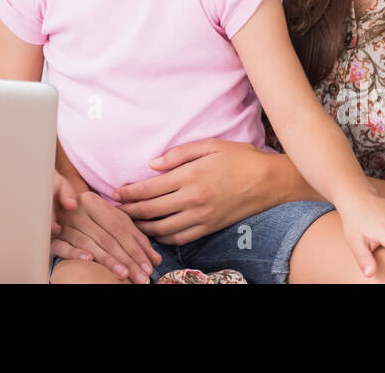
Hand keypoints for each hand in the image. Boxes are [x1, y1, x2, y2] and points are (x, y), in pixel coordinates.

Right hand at [50, 173, 159, 283]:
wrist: (46, 202)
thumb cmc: (84, 214)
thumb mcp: (108, 218)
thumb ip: (132, 235)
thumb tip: (155, 258)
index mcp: (94, 202)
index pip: (121, 228)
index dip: (136, 248)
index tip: (150, 266)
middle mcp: (78, 211)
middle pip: (107, 238)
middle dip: (128, 260)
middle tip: (142, 278)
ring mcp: (64, 223)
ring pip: (89, 243)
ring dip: (107, 260)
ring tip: (124, 274)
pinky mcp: (50, 236)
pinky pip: (63, 245)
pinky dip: (76, 252)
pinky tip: (89, 260)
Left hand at [112, 138, 279, 244]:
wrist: (270, 181)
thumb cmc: (240, 157)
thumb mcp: (210, 145)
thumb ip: (178, 154)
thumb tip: (152, 165)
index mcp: (190, 176)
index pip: (149, 188)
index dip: (129, 192)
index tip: (115, 193)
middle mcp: (193, 199)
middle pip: (151, 210)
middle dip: (129, 211)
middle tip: (114, 210)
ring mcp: (201, 217)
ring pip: (162, 228)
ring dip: (143, 227)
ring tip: (130, 222)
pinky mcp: (210, 228)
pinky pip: (181, 238)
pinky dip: (164, 238)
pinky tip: (155, 233)